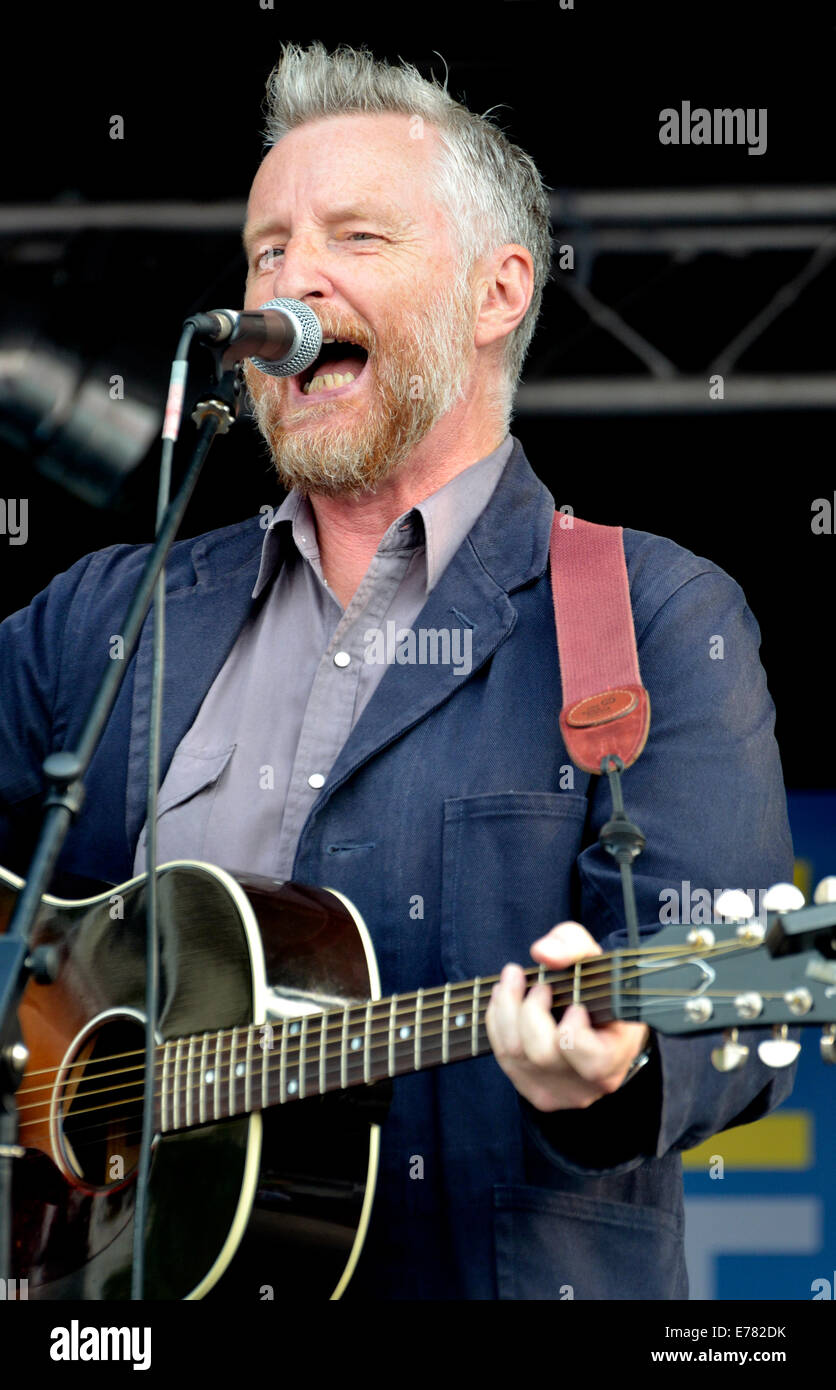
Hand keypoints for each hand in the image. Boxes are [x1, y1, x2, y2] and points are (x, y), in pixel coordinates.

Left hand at [485, 921, 650, 1112]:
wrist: (592, 1016)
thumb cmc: (596, 986)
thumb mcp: (592, 956)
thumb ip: (572, 946)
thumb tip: (542, 953)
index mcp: (616, 1057)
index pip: (592, 1060)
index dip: (574, 1032)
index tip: (574, 1004)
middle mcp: (589, 1084)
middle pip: (543, 1055)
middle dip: (530, 1011)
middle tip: (538, 984)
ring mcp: (559, 1092)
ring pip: (516, 1056)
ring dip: (506, 1010)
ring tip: (512, 979)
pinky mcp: (534, 1090)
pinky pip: (504, 1058)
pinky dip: (497, 1023)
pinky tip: (504, 1000)